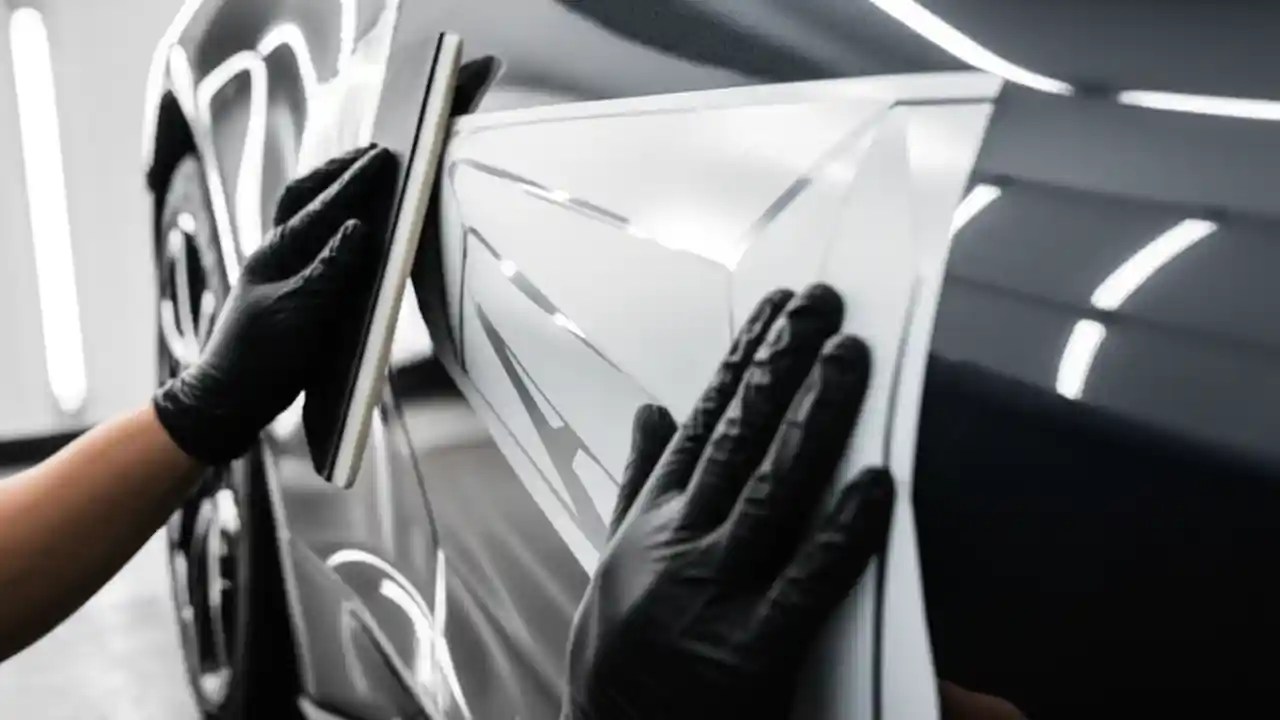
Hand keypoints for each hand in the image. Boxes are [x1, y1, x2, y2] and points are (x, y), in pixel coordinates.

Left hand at [154, 145, 395, 463]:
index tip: (383, 157)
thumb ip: (330, 270)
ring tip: (359, 175)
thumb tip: (359, 226)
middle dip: (337, 172)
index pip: (320, 207)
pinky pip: (310, 243)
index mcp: (276, 255)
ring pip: (303, 217)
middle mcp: (275, 256)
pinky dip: (329, 222)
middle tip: (371, 153)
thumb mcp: (298, 316)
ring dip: (331, 191)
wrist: (226, 400)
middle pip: (303, 198)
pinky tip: (347, 226)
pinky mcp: (287, 292)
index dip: (353, 182)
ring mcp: (278, 273)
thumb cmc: (258, 360)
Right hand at [564, 284, 895, 719]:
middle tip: (821, 306)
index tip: (774, 312)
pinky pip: (805, 581)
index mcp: (650, 521)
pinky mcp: (750, 652)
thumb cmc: (617, 657)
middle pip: (737, 437)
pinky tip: (875, 483)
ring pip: (769, 488)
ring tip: (847, 360)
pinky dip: (841, 531)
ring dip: (813, 419)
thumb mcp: (612, 562)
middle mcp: (676, 544)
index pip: (702, 421)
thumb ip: (637, 483)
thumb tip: (651, 410)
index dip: (743, 360)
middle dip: (782, 364)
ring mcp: (710, 593)